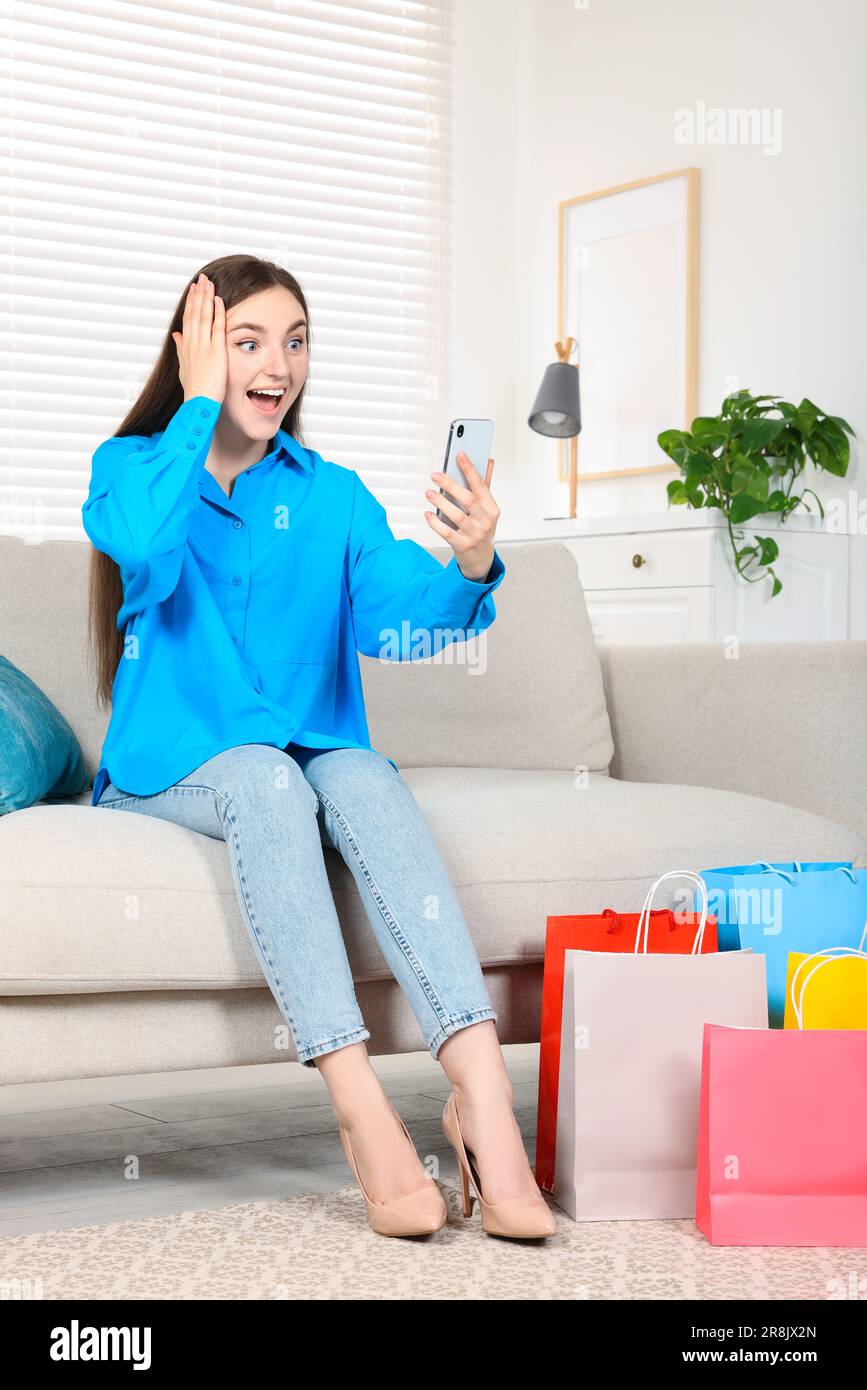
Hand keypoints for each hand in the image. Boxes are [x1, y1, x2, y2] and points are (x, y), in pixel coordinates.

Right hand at [171, 272, 227, 404]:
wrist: (198, 404)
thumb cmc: (194, 390)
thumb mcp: (184, 367)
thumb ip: (181, 350)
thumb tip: (177, 336)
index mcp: (187, 347)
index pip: (188, 319)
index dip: (191, 302)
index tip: (194, 288)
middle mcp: (193, 344)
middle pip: (194, 313)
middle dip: (198, 295)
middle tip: (202, 278)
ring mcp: (203, 347)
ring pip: (203, 317)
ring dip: (206, 298)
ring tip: (209, 283)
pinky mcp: (216, 353)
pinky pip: (216, 329)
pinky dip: (218, 313)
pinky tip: (220, 301)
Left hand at [424, 453, 499, 580]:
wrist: (481, 559)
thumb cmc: (482, 528)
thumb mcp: (486, 509)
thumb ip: (485, 486)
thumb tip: (488, 461)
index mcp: (492, 509)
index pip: (481, 485)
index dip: (470, 469)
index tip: (459, 455)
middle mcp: (485, 522)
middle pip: (468, 499)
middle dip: (450, 485)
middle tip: (435, 475)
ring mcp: (474, 535)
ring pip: (456, 515)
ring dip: (440, 502)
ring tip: (429, 493)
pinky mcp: (462, 546)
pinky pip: (446, 532)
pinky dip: (435, 522)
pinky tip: (427, 514)